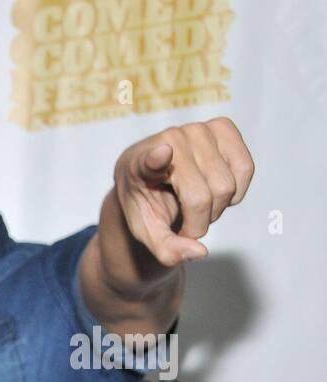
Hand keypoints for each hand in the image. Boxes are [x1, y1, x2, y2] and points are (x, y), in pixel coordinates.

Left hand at [113, 117, 254, 267]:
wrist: (150, 176)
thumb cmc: (145, 202)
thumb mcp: (147, 231)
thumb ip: (167, 248)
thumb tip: (200, 252)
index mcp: (138, 164)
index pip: (150, 160)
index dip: (157, 159)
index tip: (162, 153)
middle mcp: (169, 139)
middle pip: (204, 197)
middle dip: (200, 222)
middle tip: (186, 220)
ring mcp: (198, 129)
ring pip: (228, 185)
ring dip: (218, 208)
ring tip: (197, 204)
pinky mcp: (223, 126)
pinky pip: (246, 169)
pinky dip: (236, 191)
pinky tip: (215, 191)